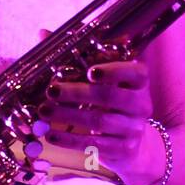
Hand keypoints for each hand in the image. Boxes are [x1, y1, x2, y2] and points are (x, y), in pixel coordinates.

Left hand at [33, 31, 152, 183]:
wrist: (132, 147)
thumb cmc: (110, 104)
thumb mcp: (99, 82)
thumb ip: (75, 57)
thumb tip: (43, 34)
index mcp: (139, 83)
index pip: (136, 73)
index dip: (114, 71)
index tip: (90, 71)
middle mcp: (141, 105)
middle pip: (109, 97)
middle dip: (77, 93)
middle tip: (51, 90)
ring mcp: (133, 129)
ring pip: (99, 121)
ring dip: (68, 116)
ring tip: (44, 111)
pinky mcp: (122, 150)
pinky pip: (94, 144)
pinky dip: (70, 139)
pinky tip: (51, 134)